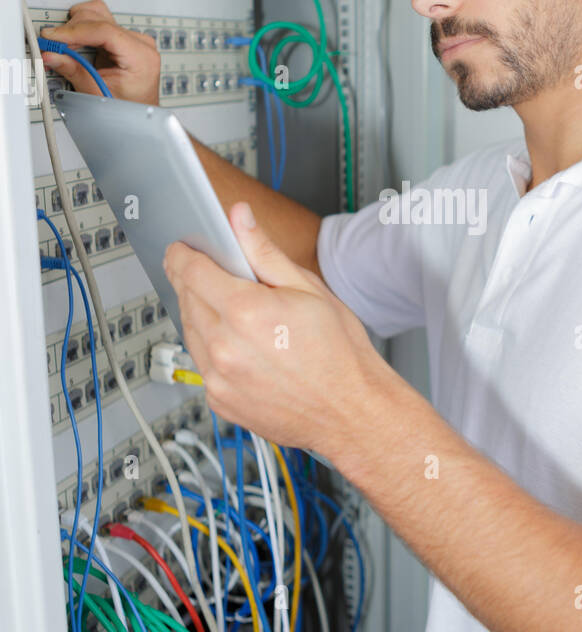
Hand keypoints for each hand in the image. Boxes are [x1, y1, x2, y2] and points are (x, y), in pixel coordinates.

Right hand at [39, 0, 161, 103]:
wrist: (136, 114)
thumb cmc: (125, 108)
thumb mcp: (96, 94)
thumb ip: (74, 72)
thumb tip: (51, 55)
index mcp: (141, 57)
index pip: (105, 31)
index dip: (74, 32)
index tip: (53, 38)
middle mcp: (139, 43)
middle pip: (99, 18)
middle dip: (70, 31)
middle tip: (51, 46)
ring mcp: (131, 38)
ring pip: (97, 14)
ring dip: (74, 27)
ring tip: (62, 46)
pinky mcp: (121, 38)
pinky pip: (98, 22)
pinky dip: (80, 29)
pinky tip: (72, 44)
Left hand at [163, 202, 380, 457]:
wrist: (351, 413)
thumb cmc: (340, 354)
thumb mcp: (309, 289)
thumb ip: (265, 252)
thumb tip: (239, 218)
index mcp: (246, 311)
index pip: (191, 270)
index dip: (182, 254)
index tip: (181, 249)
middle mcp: (225, 347)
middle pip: (187, 299)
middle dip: (193, 282)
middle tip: (214, 275)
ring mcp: (219, 378)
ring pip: (189, 331)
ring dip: (201, 314)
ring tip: (235, 312)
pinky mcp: (219, 400)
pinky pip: (201, 363)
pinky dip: (211, 348)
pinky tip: (240, 345)